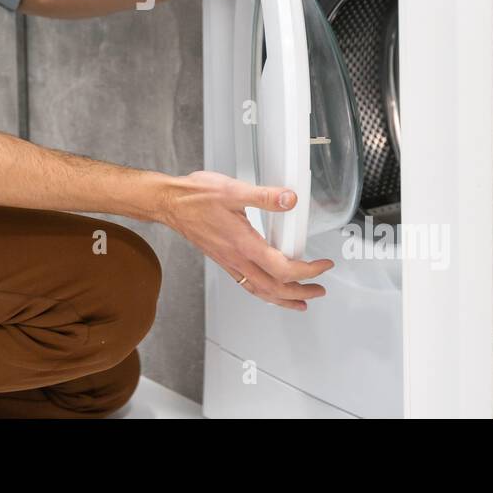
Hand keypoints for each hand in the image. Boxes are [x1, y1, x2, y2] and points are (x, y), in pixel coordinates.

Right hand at [160, 170, 333, 310]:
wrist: (169, 203)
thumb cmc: (195, 197)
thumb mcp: (233, 190)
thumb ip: (265, 196)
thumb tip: (290, 199)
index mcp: (244, 244)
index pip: (283, 269)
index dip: (307, 271)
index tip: (322, 266)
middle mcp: (237, 259)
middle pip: (274, 288)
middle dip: (301, 293)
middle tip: (319, 289)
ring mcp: (229, 263)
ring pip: (260, 292)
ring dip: (283, 299)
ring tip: (300, 302)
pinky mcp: (223, 261)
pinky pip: (248, 286)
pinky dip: (264, 293)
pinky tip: (268, 290)